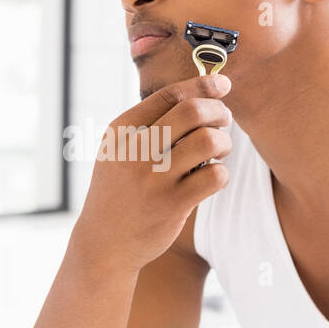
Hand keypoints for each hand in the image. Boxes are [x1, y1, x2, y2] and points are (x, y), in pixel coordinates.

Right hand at [71, 74, 232, 273]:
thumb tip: (201, 93)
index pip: (170, 94)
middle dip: (218, 111)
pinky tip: (211, 177)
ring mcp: (154, 178)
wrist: (104, 242)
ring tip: (218, 152)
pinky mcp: (172, 204)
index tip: (222, 85)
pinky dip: (221, 172)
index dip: (203, 85)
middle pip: (193, 111)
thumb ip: (150, 123)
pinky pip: (215, 176)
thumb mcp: (119, 150)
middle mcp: (135, 150)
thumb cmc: (121, 189)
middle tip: (224, 121)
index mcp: (122, 130)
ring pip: (208, 141)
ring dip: (224, 142)